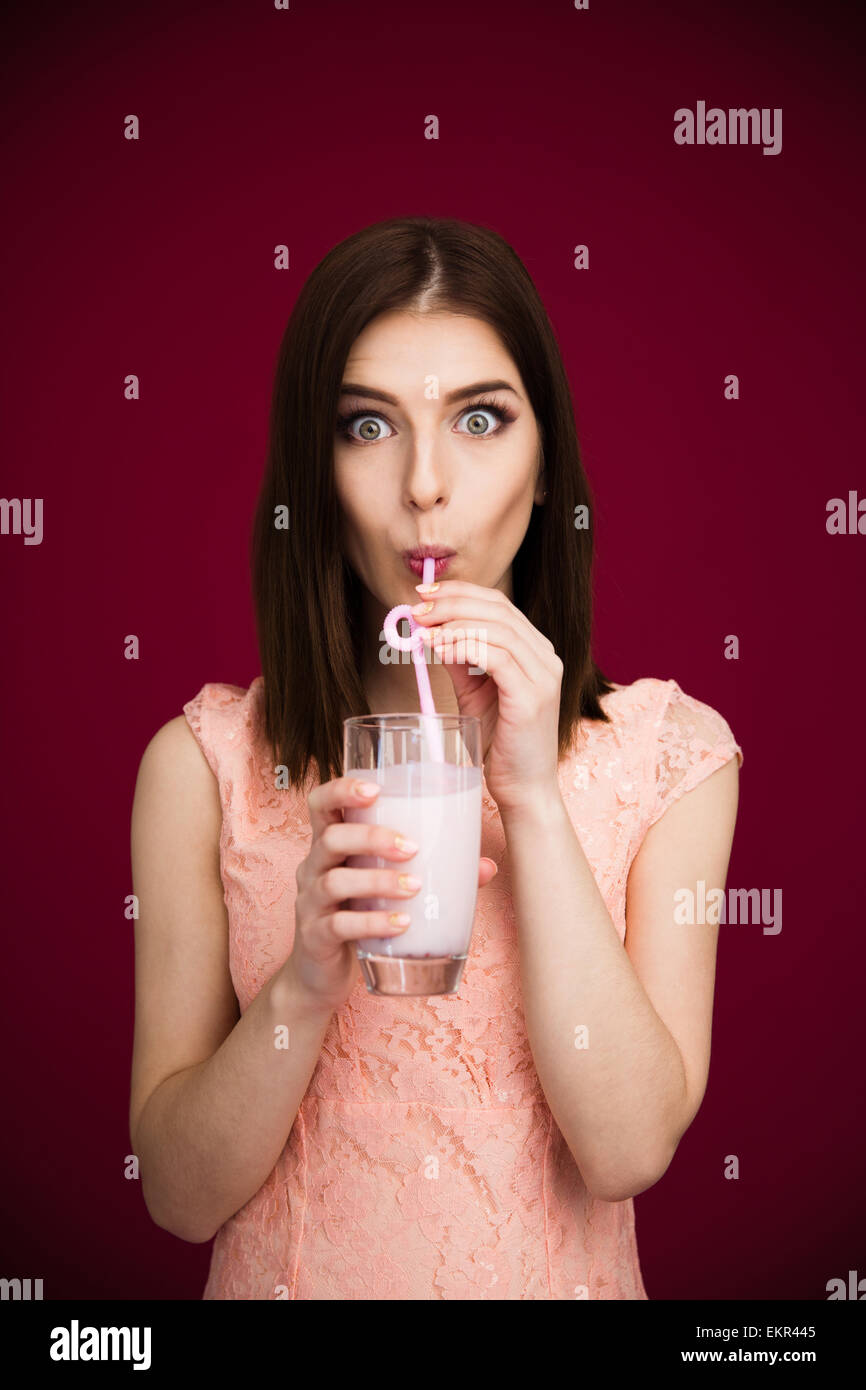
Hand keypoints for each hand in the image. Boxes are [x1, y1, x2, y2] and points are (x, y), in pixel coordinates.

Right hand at [285, 774, 498, 1013]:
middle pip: (330, 838)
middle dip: (372, 838)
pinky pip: (339, 925)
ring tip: (414, 886)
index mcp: (330, 846)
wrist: (321, 975)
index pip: (320, 804)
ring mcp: (310, 904)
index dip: (341, 790)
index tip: (375, 789)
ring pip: (335, 881)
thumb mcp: (385, 888)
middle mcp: (313, 868)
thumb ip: (432, 872)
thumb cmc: (357, 914)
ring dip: (378, 881)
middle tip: (412, 847)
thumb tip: (486, 866)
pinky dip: (372, 923)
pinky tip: (401, 924)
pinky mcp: (315, 938)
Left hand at [411, 580, 562, 814]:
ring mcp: (544, 677)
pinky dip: (464, 647)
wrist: (523, 788)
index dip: (460, 593)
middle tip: (417, 608)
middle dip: (452, 603)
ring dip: (453, 623)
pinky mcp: (532, 698)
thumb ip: (459, 661)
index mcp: (536, 651)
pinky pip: (497, 658)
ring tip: (422, 629)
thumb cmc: (500, 743)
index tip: (424, 595)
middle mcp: (546, 658)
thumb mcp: (474, 693)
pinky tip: (438, 649)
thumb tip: (431, 632)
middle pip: (498, 610)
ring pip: (497, 629)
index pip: (499, 605)